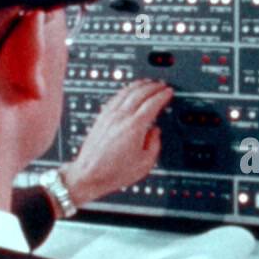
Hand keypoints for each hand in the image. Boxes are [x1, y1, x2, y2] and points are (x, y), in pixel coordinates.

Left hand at [61, 79, 172, 205]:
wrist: (89, 175)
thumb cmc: (114, 172)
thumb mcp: (144, 164)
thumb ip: (154, 144)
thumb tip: (155, 132)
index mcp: (134, 127)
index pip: (152, 103)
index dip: (162, 95)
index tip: (168, 92)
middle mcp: (120, 118)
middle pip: (139, 93)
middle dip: (152, 86)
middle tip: (161, 85)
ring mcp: (109, 116)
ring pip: (125, 92)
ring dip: (138, 85)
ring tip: (147, 83)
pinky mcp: (101, 118)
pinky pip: (115, 97)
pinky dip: (125, 90)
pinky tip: (128, 91)